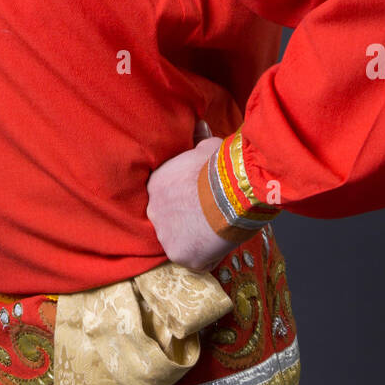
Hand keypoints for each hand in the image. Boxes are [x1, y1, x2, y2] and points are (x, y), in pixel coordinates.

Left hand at [146, 119, 243, 270]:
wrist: (231, 188)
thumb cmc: (219, 165)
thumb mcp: (204, 147)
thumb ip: (196, 141)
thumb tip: (198, 124)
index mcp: (154, 186)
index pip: (163, 198)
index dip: (182, 201)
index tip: (197, 201)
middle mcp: (153, 213)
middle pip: (168, 222)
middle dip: (185, 222)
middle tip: (207, 219)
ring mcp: (166, 238)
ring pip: (181, 244)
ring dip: (196, 241)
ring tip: (216, 233)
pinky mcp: (183, 257)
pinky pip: (197, 261)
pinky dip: (210, 257)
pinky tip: (221, 245)